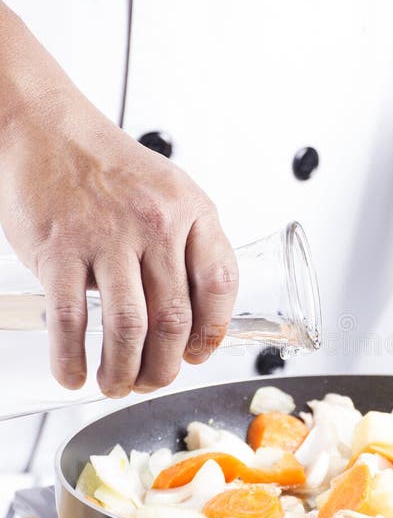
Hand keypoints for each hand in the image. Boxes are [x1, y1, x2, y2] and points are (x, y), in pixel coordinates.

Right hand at [0, 9, 237, 396]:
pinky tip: (73, 374)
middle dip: (164, 366)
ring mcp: (105, 237)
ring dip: (123, 371)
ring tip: (116, 385)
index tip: (198, 354)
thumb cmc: (109, 169)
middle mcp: (154, 224)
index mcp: (190, 211)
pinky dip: (71, 358)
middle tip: (152, 381)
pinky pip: (70, 320)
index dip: (213, 331)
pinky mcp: (59, 250)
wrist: (48, 131)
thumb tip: (194, 318)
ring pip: (127, 327)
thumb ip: (187, 247)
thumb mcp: (169, 194)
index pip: (218, 283)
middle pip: (173, 318)